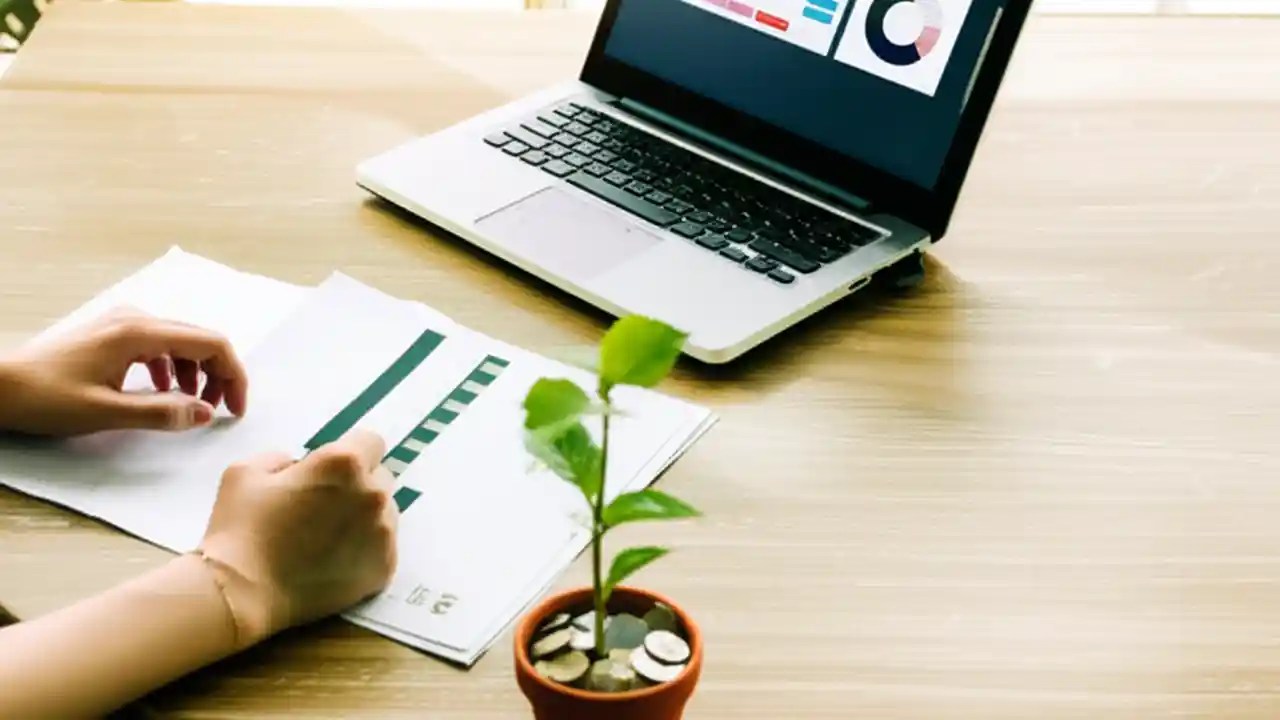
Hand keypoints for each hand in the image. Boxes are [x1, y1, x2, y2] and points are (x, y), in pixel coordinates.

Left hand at [0, 307, 247, 436]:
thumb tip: (204, 413)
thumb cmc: (45, 397)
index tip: (235, 408)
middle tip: (220, 410)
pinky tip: (163, 391)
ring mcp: (123, 322)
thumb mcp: (106, 412)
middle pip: (199, 339)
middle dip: (218, 375)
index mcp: (139, 332)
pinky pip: (159, 344)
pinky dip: (172, 367)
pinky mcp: (112, 332)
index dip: (233, 375)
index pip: (210, 343)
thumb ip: (160, 413)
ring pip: (180, 342)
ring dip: (196, 372)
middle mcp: (136, 319)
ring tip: (192, 404)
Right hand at [196, 429, 398, 645]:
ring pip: (384, 514)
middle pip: (380, 479)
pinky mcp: (384, 567)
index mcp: (344, 463)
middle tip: (325, 507)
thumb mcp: (246, 472)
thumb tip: (297, 466)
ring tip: (327, 538)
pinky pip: (383, 547)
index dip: (351, 453)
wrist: (243, 592)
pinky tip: (334, 561)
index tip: (333, 471)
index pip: (371, 443)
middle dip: (358, 485)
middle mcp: (373, 494)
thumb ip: (280, 458)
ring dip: (364, 518)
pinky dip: (365, 551)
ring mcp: (383, 533)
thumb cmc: (241, 528)